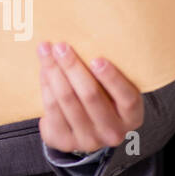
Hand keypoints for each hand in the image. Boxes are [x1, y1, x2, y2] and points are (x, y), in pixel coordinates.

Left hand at [37, 40, 142, 154]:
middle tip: (61, 46)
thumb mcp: (113, 91)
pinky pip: (51, 108)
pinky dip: (46, 85)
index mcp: (131, 117)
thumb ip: (106, 73)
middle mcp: (112, 132)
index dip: (113, 79)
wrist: (83, 130)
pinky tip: (43, 69)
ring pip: (67, 100)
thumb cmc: (102, 98)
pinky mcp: (64, 140)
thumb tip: (85, 35)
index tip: (97, 59)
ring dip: (53, 71)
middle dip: (73, 67)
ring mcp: (88, 139)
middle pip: (90, 96)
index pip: (128, 99)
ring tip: (45, 50)